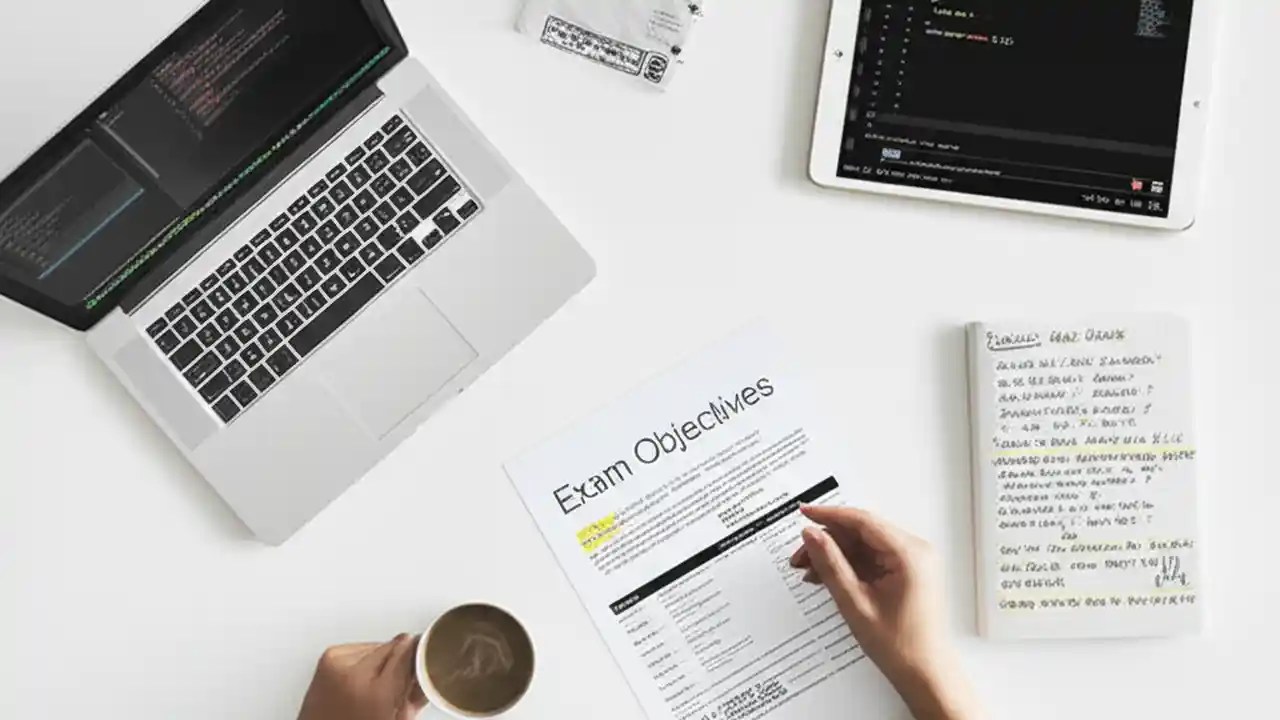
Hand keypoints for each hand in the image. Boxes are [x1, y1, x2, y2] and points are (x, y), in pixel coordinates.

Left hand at [297, 634, 426, 719]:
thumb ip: (416, 694)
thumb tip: (428, 671)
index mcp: (378, 694)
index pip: (412, 650)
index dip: (422, 654)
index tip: (424, 660)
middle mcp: (356, 674)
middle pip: (395, 645)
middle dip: (400, 661)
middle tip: (393, 685)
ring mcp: (338, 662)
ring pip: (377, 644)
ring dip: (379, 660)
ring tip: (370, 686)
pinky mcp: (328, 656)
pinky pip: (359, 647)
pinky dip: (361, 659)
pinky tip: (356, 680)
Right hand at [790, 506, 979, 719]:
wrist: (925, 675)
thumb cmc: (901, 647)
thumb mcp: (855, 603)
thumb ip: (830, 564)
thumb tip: (812, 535)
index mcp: (909, 554)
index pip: (862, 521)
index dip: (829, 515)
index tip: (804, 512)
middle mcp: (915, 551)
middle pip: (862, 532)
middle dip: (828, 541)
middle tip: (800, 555)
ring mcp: (913, 562)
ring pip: (864, 545)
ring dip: (836, 555)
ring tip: (809, 570)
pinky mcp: (907, 572)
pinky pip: (872, 558)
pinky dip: (849, 565)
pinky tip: (828, 577)